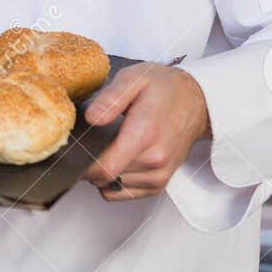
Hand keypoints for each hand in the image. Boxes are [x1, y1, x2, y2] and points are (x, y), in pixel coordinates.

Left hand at [80, 63, 210, 200]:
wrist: (197, 101)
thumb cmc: (165, 88)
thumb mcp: (134, 79)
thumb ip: (110, 98)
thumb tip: (91, 118)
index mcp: (144, 134)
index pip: (103, 168)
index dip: (81, 162)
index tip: (74, 149)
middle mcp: (154, 160)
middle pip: (104, 177)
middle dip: (88, 163)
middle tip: (89, 141)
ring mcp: (158, 175)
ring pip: (111, 186)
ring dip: (102, 171)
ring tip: (109, 146)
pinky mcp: (159, 183)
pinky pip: (123, 193)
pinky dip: (113, 180)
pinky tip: (118, 159)